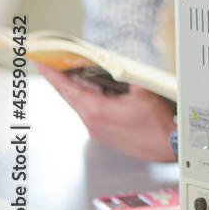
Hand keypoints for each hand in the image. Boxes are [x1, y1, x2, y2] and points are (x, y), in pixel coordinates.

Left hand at [36, 64, 176, 162]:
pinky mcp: (103, 134)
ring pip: (80, 104)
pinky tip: (100, 92)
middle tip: (56, 63)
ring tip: (80, 74)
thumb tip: (123, 62)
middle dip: (63, 79)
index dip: (52, 75)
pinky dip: (90, 100)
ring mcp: (96, 130)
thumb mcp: (144, 92)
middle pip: (70, 96)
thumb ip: (130, 74)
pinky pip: (90, 112)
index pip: (67, 89)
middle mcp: (92, 123)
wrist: (167, 147)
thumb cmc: (157, 125)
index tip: (41, 63)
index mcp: (97, 111)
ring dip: (80, 89)